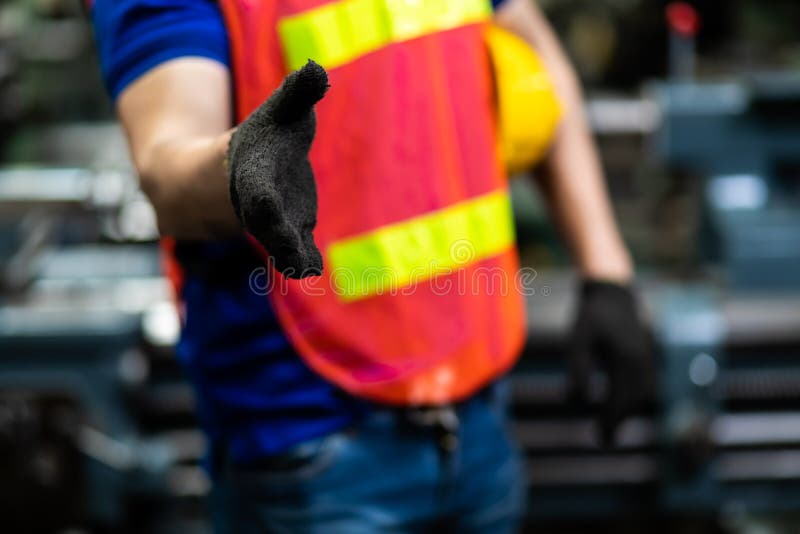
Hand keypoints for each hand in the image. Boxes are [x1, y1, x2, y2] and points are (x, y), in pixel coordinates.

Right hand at [227, 60, 328, 277]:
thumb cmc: (260, 140)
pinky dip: (302, 260)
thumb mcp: (278, 114)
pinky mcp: (293, 232)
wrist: (226, 175)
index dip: (261, 197)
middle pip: (266, 224)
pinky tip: (312, 270)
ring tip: (305, 269)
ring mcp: (275, 223)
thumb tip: (317, 69)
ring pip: (279, 244)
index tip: (265, 204)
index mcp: (252, 174)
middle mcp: (259, 205)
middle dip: (278, 237)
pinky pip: (296, 250)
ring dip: (290, 256)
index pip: (256, 188)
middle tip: (292, 251)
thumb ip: (297, 94)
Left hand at [567, 280, 654, 445]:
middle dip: (619, 420)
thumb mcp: (577, 342)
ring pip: (642, 393)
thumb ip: (578, 371)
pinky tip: (620, 405)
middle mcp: (642, 360)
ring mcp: (648, 357)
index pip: (620, 398)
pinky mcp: (647, 355)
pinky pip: (645, 383)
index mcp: (626, 358)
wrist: (612, 292)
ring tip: (610, 426)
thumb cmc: (591, 317)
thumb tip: (576, 403)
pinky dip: (634, 398)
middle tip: (603, 440)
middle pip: (634, 400)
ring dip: (628, 411)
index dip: (610, 420)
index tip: (600, 438)